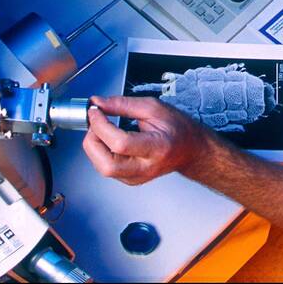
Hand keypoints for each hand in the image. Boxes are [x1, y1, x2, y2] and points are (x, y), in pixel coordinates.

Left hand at [82, 95, 213, 185]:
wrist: (190, 150)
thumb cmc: (178, 129)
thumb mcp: (153, 107)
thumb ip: (123, 104)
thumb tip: (98, 103)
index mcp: (156, 148)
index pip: (120, 144)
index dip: (101, 125)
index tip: (95, 110)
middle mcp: (145, 168)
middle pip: (106, 165)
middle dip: (92, 140)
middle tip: (94, 122)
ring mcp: (137, 178)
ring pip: (102, 168)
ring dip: (94, 145)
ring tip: (101, 128)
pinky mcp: (129, 180)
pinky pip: (105, 168)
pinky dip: (100, 152)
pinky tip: (107, 139)